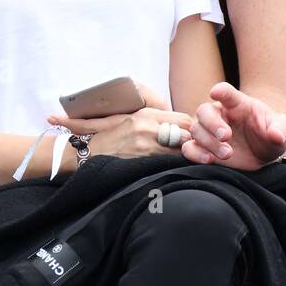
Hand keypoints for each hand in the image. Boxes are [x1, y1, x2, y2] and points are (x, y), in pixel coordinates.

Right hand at [48, 105, 193, 157]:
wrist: (87, 156)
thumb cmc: (110, 139)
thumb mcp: (130, 121)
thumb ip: (154, 122)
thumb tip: (182, 128)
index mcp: (146, 115)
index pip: (184, 119)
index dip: (193, 130)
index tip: (195, 138)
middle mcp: (148, 127)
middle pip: (186, 133)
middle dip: (194, 143)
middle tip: (197, 151)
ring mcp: (146, 145)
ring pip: (181, 150)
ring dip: (187, 156)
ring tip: (190, 161)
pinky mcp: (143, 161)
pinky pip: (169, 164)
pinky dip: (176, 166)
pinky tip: (177, 170)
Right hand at [183, 82, 285, 171]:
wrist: (264, 157)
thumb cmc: (271, 136)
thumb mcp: (283, 130)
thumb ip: (281, 129)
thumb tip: (275, 135)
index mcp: (237, 104)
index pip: (226, 92)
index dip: (220, 91)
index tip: (216, 93)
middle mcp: (219, 115)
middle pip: (204, 111)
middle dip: (212, 124)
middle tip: (227, 136)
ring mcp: (209, 132)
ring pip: (196, 130)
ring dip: (208, 142)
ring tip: (227, 154)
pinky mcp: (203, 149)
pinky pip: (188, 148)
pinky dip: (194, 153)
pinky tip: (208, 160)